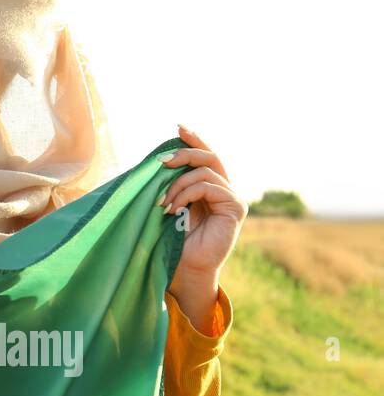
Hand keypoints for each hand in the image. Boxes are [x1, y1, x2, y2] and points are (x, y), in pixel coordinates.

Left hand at [159, 123, 246, 332]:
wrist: (185, 268)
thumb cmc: (173, 239)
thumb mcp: (169, 203)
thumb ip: (171, 183)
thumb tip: (158, 159)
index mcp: (209, 186)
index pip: (205, 155)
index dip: (194, 139)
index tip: (178, 127)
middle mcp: (224, 189)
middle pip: (209, 156)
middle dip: (184, 153)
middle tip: (161, 163)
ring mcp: (232, 198)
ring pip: (204, 171)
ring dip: (177, 184)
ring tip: (162, 203)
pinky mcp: (236, 207)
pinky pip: (209, 186)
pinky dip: (186, 193)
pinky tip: (173, 209)